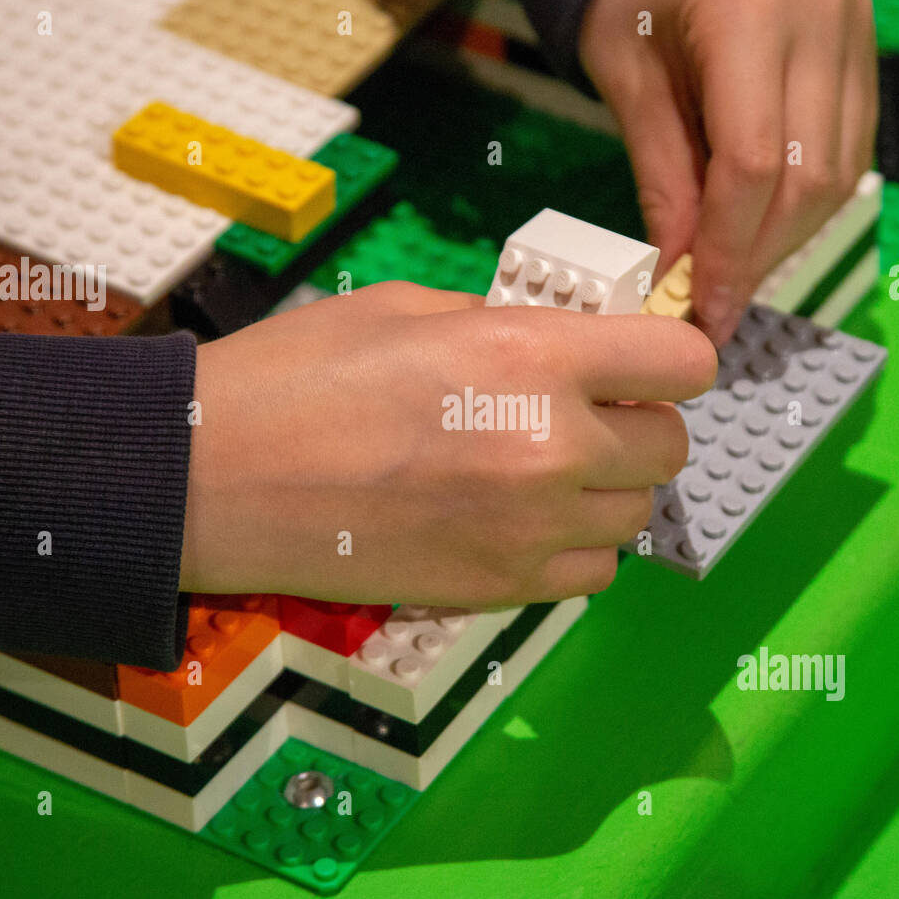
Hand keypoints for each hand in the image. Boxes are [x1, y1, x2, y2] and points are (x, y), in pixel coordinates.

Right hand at [179, 282, 716, 605]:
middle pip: (671, 446)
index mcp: (532, 356)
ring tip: (544, 472)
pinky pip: (591, 573)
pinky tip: (522, 522)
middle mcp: (551, 447)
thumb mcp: (410, 309)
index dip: (671, 360)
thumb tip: (566, 349)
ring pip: (634, 515)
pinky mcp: (498, 589)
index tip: (647, 365)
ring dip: (606, 489)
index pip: (684, 363)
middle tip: (590, 415)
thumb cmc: (295, 379)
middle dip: (640, 424)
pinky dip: (573, 548)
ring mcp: (529, 529)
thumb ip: (509, 327)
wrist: (213, 479)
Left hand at [580, 0, 877, 342]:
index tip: (705, 306)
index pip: (753, 162)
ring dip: (786, 239)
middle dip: (760, 256)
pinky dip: (807, 205)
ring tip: (736, 275)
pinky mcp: (865, 49)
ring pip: (838, 174)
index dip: (730, 249)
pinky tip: (765, 231)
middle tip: (718, 305)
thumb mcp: (627, 82)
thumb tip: (683, 272)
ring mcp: (854, 28)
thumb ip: (662, 178)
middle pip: (806, 176)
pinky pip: (848, 152)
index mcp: (749, 10)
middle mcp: (821, 14)